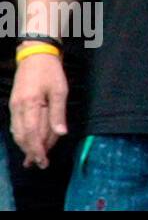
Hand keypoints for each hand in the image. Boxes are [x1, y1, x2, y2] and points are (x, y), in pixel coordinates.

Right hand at [9, 51, 68, 168]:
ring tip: (35, 157)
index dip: (37, 149)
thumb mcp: (59, 90)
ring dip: (27, 145)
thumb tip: (61, 133)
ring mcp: (14, 107)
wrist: (35, 56)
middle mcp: (18, 108)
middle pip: (23, 136)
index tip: (44, 161)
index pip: (32, 133)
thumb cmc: (51, 72)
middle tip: (41, 164)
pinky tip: (30, 142)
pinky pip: (17, 125)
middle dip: (32, 151)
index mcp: (29, 104)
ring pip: (18, 132)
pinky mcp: (14, 105)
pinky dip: (24, 136)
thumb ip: (58, 113)